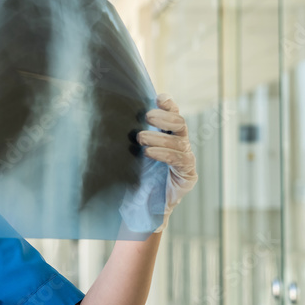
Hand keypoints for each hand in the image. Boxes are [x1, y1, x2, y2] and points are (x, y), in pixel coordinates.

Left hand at [136, 93, 197, 231]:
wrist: (141, 206)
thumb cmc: (136, 175)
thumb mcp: (132, 152)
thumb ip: (133, 134)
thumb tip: (116, 113)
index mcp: (169, 135)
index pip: (173, 114)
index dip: (168, 104)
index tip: (158, 97)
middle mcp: (181, 144)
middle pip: (180, 123)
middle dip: (164, 117)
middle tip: (147, 117)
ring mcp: (186, 159)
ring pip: (178, 141)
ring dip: (158, 137)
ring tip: (141, 139)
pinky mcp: (187, 175)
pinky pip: (179, 159)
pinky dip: (163, 153)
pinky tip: (149, 152)